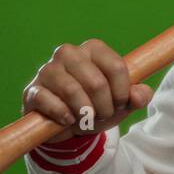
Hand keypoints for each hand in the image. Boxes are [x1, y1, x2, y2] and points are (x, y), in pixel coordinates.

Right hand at [22, 38, 153, 143]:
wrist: (70, 124)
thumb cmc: (98, 105)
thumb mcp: (122, 103)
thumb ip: (138, 96)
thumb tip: (140, 95)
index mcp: (94, 49)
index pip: (117, 67)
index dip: (123, 92)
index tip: (120, 104)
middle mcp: (69, 53)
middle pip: (96, 82)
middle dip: (104, 106)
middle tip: (102, 114)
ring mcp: (48, 69)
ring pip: (72, 91)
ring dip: (85, 113)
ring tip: (87, 118)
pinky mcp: (33, 89)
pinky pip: (49, 101)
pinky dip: (63, 116)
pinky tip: (68, 120)